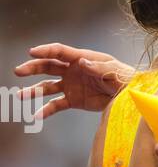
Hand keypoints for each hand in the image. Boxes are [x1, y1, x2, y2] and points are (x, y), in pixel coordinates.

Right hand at [14, 44, 133, 120]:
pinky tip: (36, 116)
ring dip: (34, 90)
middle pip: (48, 66)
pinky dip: (46, 110)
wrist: (130, 96)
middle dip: (32, 68)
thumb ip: (99, 68)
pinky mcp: (73, 100)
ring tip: (20, 95)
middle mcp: (72, 70)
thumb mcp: (115, 72)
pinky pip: (56, 105)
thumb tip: (81, 62)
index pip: (60, 52)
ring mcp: (71, 85)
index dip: (45, 51)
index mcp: (82, 58)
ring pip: (48, 86)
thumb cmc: (125, 78)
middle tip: (19, 71)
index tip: (31, 52)